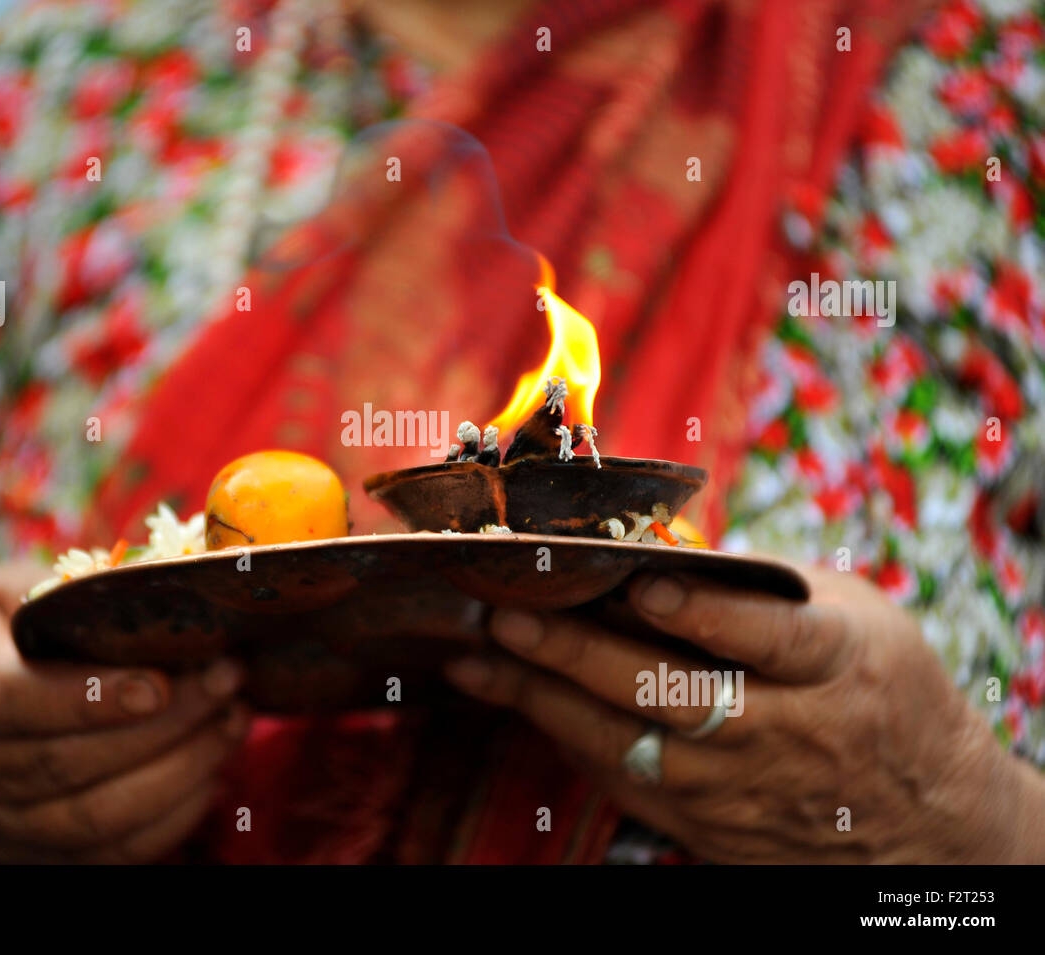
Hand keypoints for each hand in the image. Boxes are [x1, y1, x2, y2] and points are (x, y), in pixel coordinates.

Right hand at [0, 562, 247, 862]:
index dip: (85, 697)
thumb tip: (160, 583)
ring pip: (95, 816)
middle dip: (163, 723)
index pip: (6, 699)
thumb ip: (61, 594)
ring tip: (233, 718)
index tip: (156, 681)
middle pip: (65, 761)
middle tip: (227, 679)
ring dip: (180, 768)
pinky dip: (172, 814)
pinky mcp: (33, 856)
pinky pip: (112, 853)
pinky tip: (213, 768)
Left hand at [445, 564, 1044, 862]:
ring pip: (628, 744)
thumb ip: (760, 588)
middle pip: (674, 695)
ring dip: (545, 697)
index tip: (641, 587)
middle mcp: (785, 731)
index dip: (705, 615)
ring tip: (480, 655)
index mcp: (837, 663)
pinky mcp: (706, 823)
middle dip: (581, 653)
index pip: (768, 639)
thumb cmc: (876, 687)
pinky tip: (515, 694)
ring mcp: (740, 787)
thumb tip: (652, 548)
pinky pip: (621, 779)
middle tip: (508, 613)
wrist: (921, 818)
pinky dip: (563, 734)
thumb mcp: (849, 617)